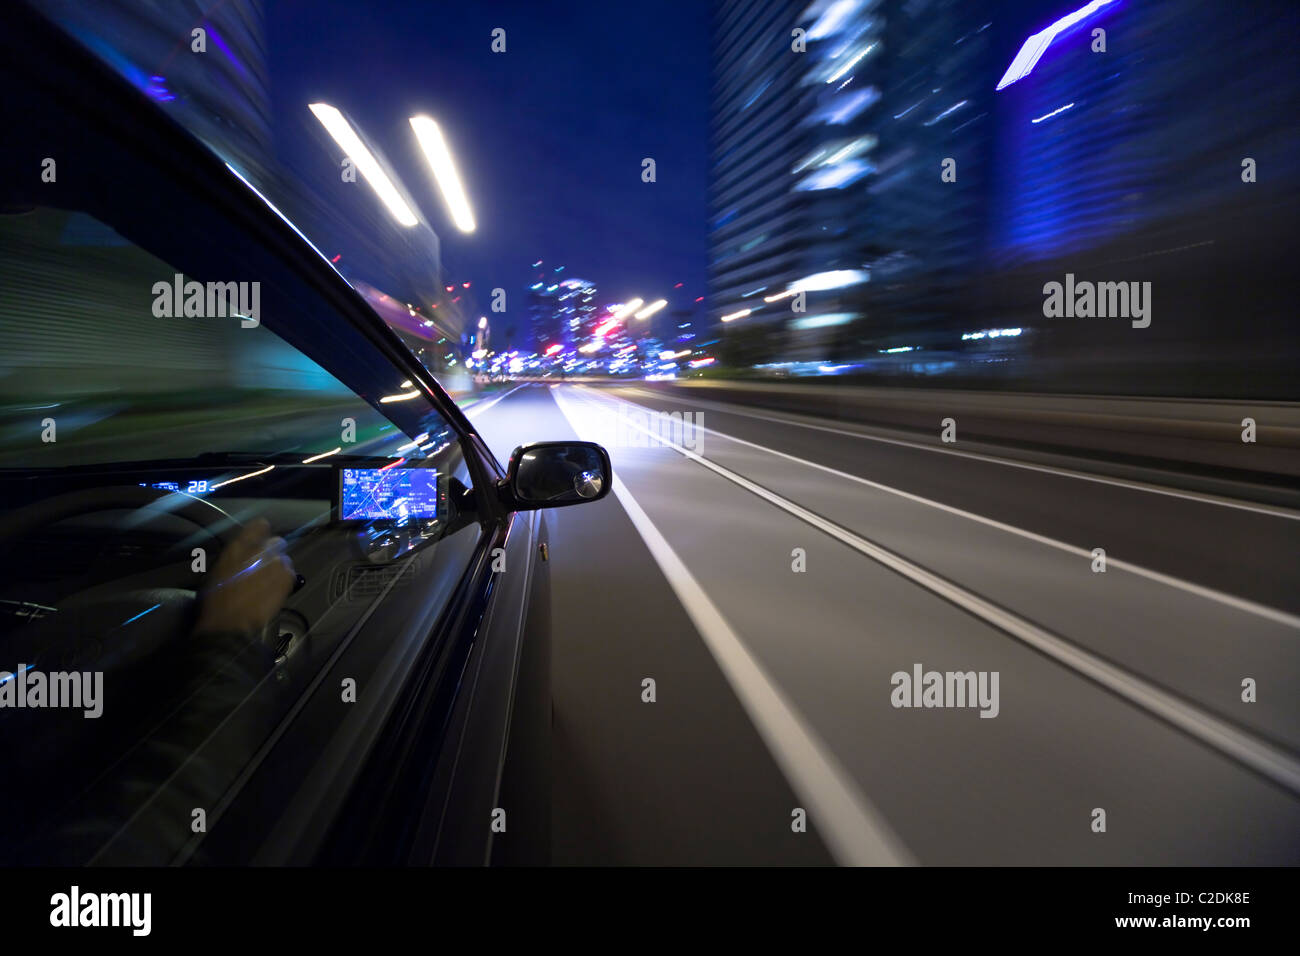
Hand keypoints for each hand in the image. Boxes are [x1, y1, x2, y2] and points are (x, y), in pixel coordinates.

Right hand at [194, 518, 295, 636]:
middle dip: (271, 552)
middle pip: (276, 542)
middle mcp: (262, 550)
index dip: (260, 533)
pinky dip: (284, 579)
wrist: (229, 622)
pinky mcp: (288, 579)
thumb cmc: (215, 597)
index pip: (260, 525)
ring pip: (284, 559)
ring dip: (277, 567)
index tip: (258, 542)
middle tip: (263, 566)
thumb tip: (244, 553)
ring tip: (268, 581)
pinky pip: (289, 573)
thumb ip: (235, 555)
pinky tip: (274, 589)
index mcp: (240, 545)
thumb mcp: (218, 569)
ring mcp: (277, 564)